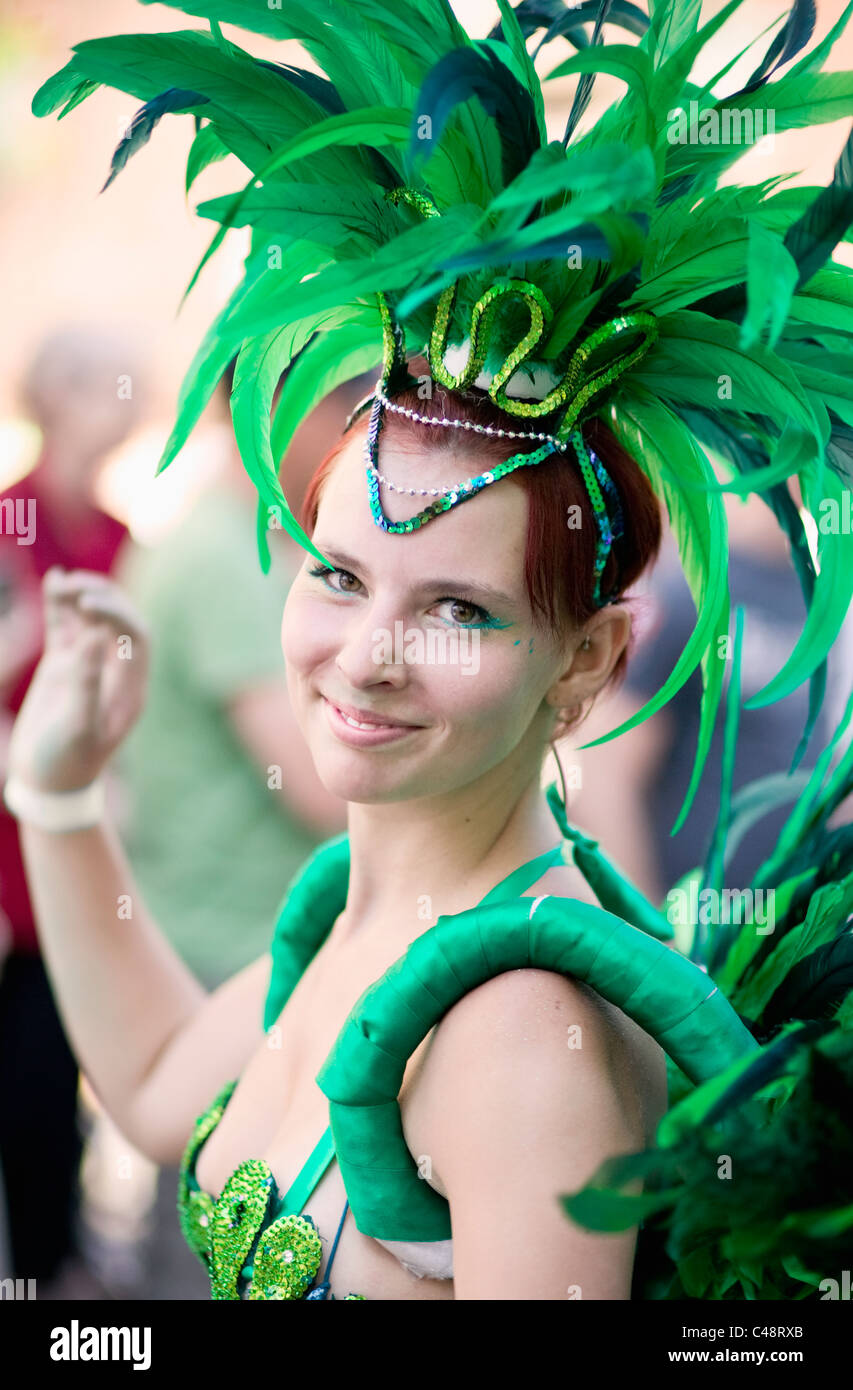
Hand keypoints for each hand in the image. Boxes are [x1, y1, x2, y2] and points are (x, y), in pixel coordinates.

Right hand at [7, 567, 150, 792]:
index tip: (88, 604)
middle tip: (74, 588)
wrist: (47, 784)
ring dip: (80, 596)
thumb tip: (93, 637)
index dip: (117, 614)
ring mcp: (88, 666)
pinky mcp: (64, 666)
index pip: (136, 636)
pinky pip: (66, 627)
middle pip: (119, 621)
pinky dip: (59, 604)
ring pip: (92, 619)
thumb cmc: (65, 763)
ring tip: (62, 582)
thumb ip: (86, 684)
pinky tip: (53, 580)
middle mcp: (115, 672)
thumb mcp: (77, 728)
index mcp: (130, 688)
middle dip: (101, 598)